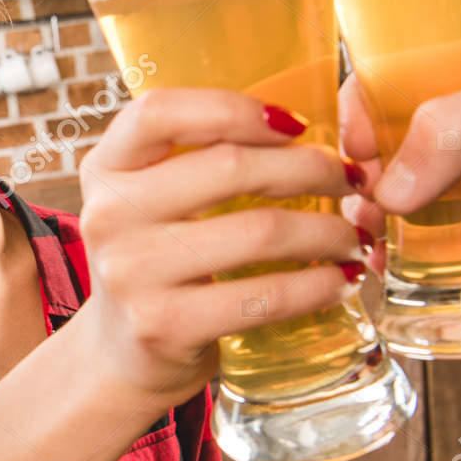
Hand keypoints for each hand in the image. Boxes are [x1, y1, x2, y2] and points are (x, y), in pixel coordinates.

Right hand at [75, 86, 367, 409]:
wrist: (123, 352)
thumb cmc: (158, 261)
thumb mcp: (150, 200)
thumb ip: (195, 159)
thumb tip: (306, 132)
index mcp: (106, 168)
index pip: (160, 112)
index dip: (234, 108)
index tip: (296, 123)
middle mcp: (109, 215)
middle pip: (229, 167)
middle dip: (311, 169)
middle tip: (350, 180)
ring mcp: (131, 273)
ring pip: (258, 232)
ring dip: (327, 231)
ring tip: (354, 236)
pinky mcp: (163, 325)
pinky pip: (263, 296)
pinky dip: (316, 286)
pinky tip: (340, 281)